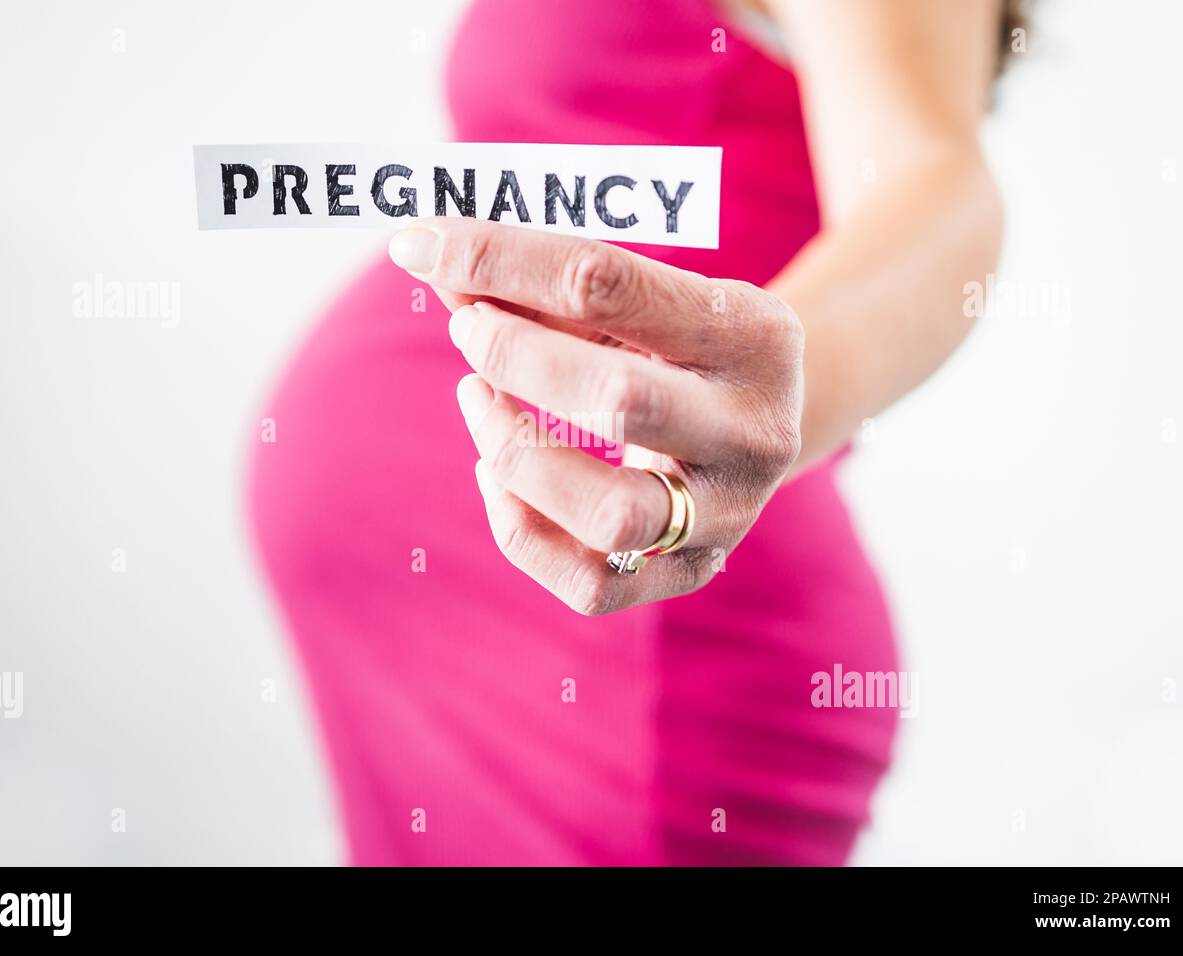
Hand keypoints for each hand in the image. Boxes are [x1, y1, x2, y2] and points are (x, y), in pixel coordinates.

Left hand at [388, 218, 803, 614]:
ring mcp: (727, 516)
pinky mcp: (690, 571)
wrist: (761, 419)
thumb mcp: (646, 296)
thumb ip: (550, 284)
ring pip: (606, 513)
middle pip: (618, 401)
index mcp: (753, 335)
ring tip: (476, 398)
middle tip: (466, 326)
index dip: (498, 260)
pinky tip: (494, 474)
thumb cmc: (682, 343)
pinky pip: (589, 583)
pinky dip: (520, 528)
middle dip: (515, 357)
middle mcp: (755, 432)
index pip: (607, 283)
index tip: (422, 246)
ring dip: (514, 453)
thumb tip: (434, 263)